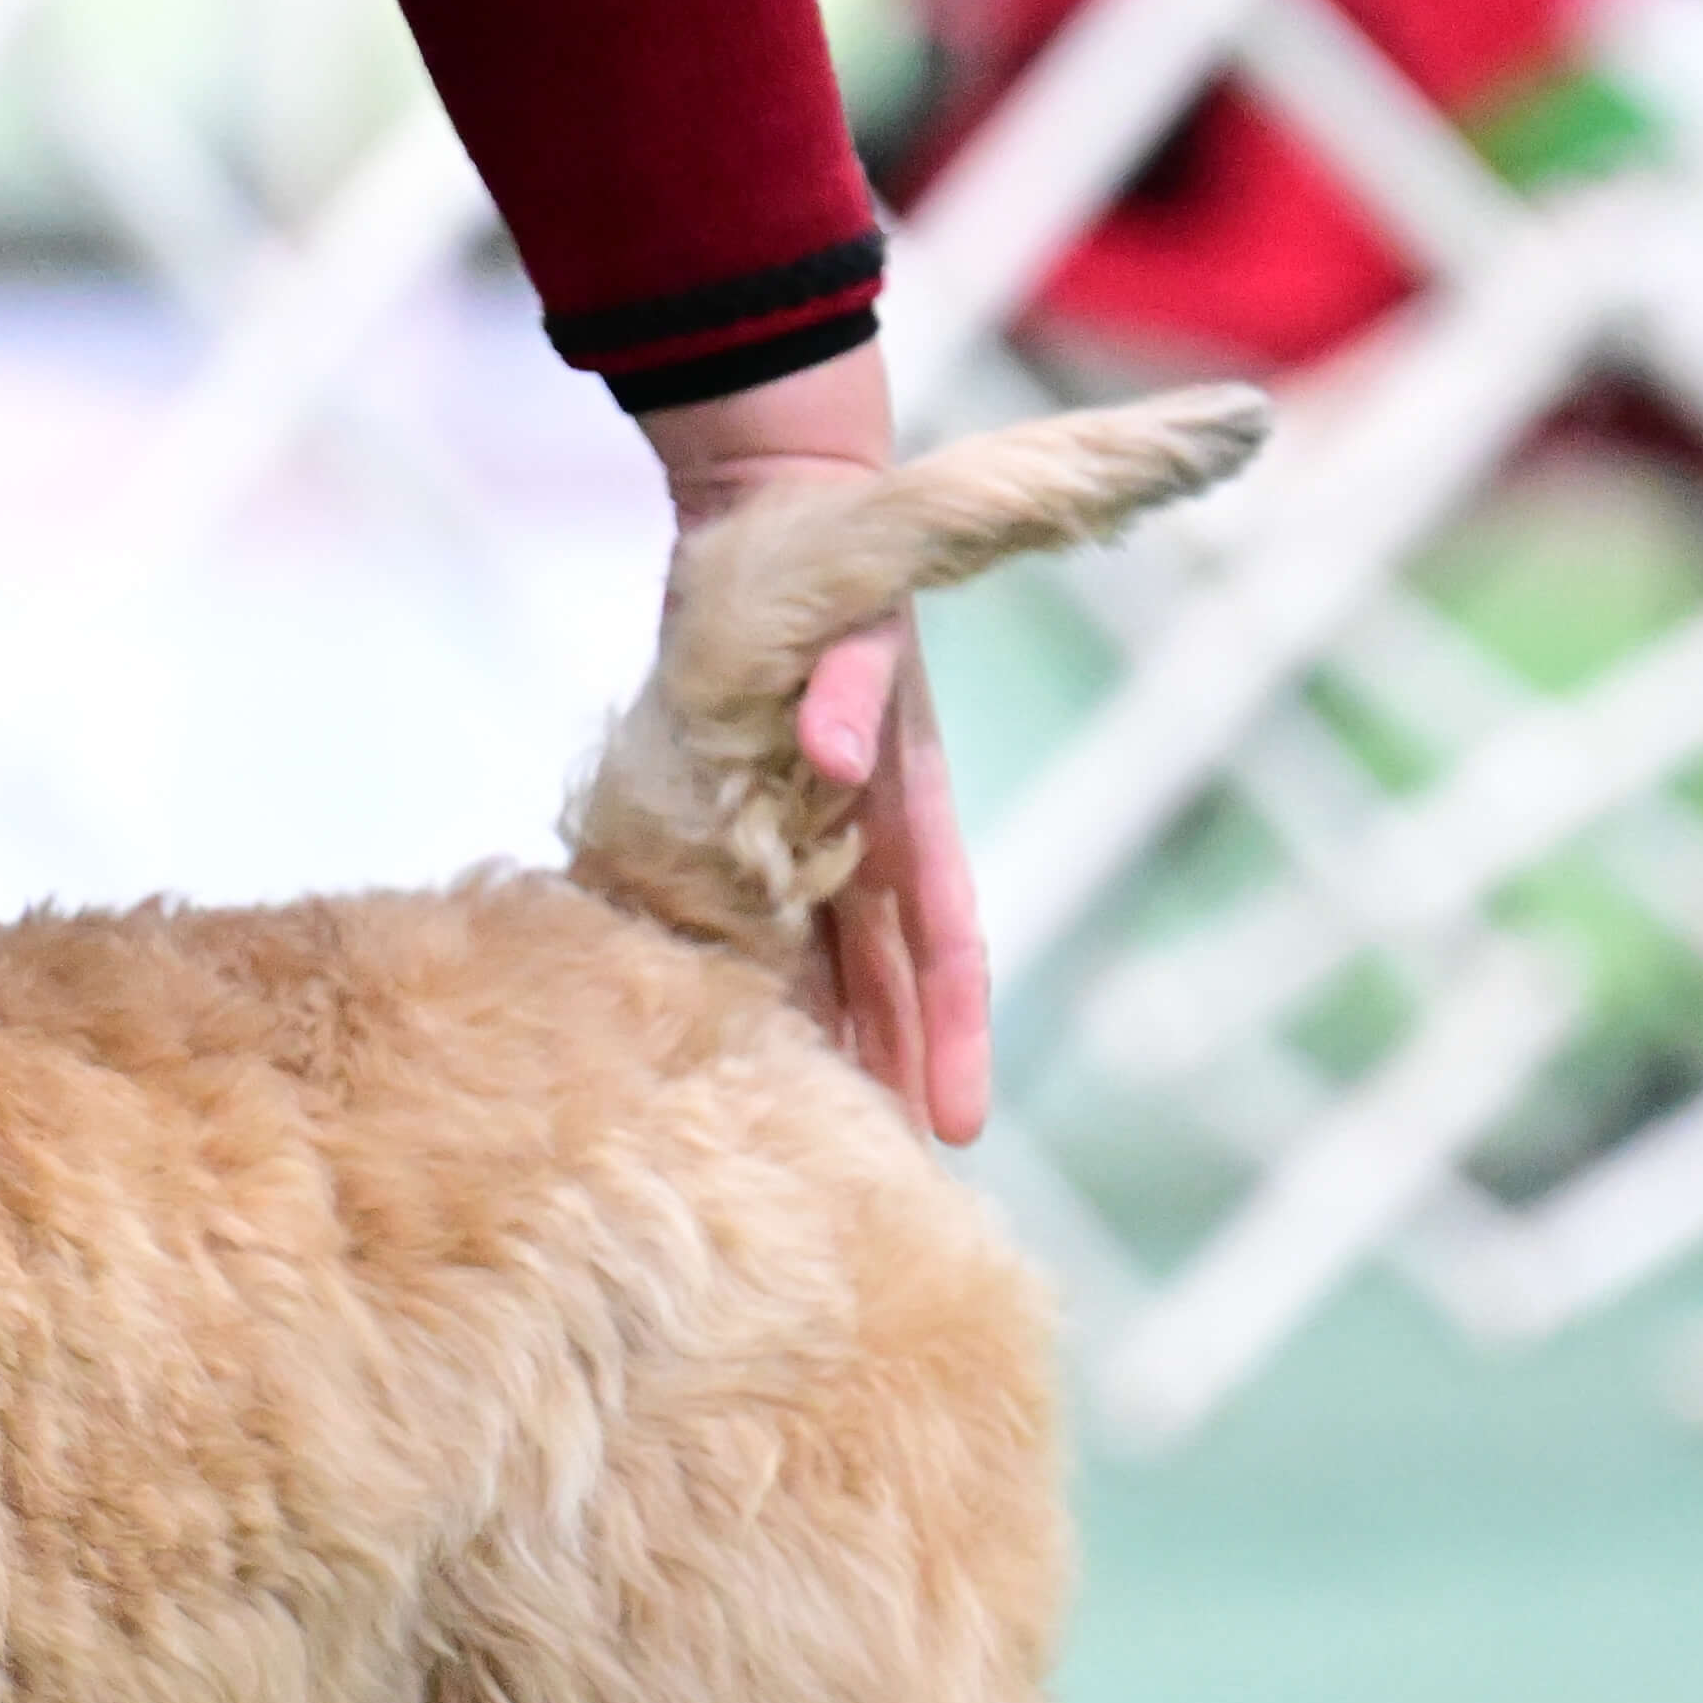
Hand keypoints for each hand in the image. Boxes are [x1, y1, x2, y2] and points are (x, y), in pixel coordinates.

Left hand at [639, 340, 991, 1147]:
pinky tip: (746, 1055)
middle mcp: (871, 830)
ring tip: (827, 1151)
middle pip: (893, 983)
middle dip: (900, 1078)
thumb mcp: (840, 617)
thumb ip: (841, 684)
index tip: (956, 1123)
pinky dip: (770, 995)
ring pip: (834, 969)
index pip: (941, 941)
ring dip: (838, 1053)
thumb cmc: (818, 568)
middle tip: (893, 1187)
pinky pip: (770, 930)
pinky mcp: (763, 824)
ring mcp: (820, 830)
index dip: (950, 1036)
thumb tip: (831, 754)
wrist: (776, 515)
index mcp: (908, 800)